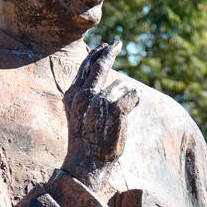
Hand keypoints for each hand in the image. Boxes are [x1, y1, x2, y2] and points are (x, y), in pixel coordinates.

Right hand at [63, 39, 138, 189]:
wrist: (88, 164)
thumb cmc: (86, 143)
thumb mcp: (80, 116)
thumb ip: (86, 97)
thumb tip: (97, 81)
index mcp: (72, 96)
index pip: (86, 68)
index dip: (96, 54)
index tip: (105, 46)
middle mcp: (83, 95)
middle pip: (100, 65)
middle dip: (110, 52)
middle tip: (118, 42)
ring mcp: (99, 100)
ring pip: (120, 86)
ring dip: (124, 98)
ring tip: (117, 118)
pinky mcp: (115, 108)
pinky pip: (132, 94)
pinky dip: (134, 101)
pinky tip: (127, 114)